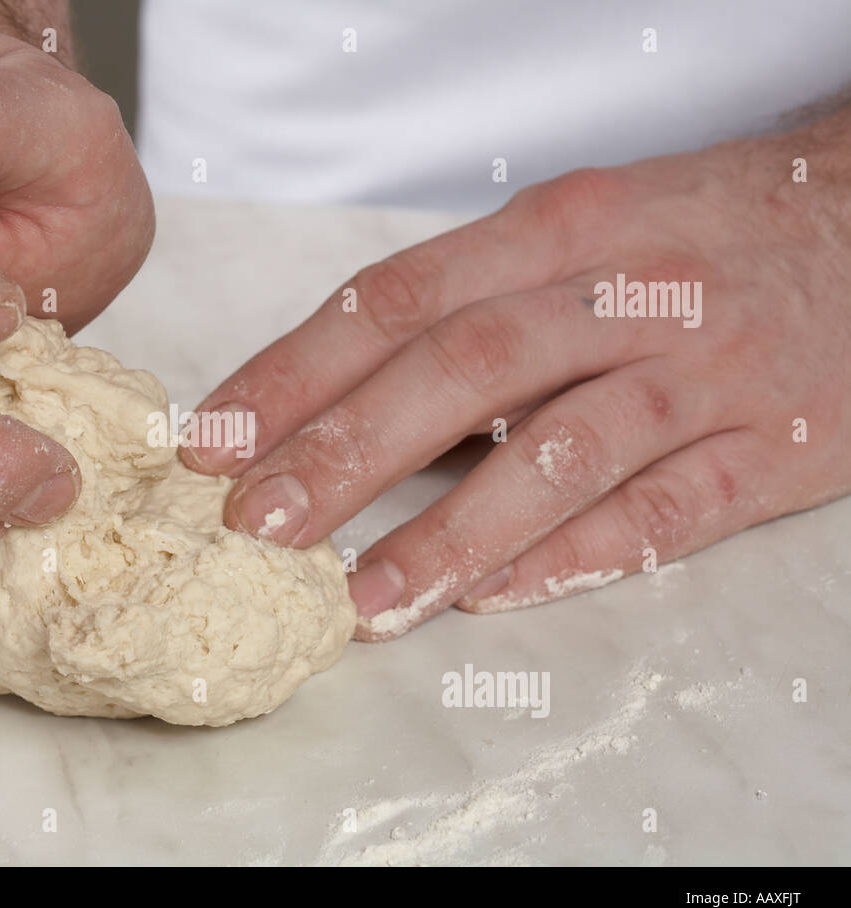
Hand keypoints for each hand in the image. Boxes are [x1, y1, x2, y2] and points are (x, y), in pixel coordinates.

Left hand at [184, 107, 850, 638]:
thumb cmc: (696, 237)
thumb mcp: (577, 234)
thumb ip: (469, 306)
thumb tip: (335, 398)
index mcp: (557, 231)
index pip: (396, 301)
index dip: (295, 373)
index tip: (212, 439)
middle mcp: (623, 294)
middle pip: (461, 370)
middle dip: (345, 452)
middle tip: (254, 522)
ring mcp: (702, 372)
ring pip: (561, 453)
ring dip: (449, 532)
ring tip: (360, 599)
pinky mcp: (772, 448)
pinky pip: (666, 511)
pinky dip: (576, 556)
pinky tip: (496, 598)